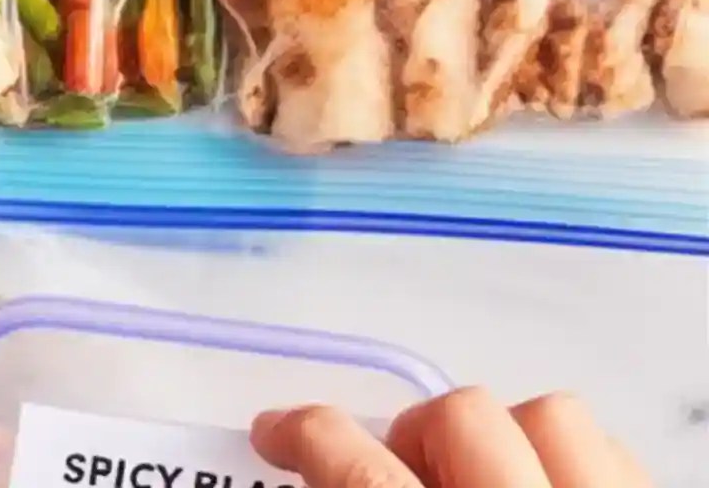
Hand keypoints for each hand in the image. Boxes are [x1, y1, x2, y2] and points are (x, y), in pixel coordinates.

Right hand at [251, 388, 652, 487]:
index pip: (359, 472)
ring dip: (502, 438)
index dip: (305, 435)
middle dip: (411, 437)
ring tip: (472, 480)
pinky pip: (618, 455)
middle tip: (386, 471)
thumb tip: (313, 467)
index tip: (279, 430)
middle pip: (461, 418)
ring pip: (553, 417)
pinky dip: (570, 462)